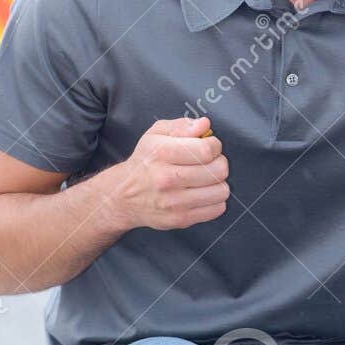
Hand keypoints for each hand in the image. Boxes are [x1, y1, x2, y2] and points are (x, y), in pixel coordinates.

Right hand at [112, 116, 229, 231]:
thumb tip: (204, 125)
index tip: (210, 146)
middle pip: (217, 170)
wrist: (123, 196)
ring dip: (219, 182)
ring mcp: (174, 202)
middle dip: (219, 162)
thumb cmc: (144, 162)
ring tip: (207, 179)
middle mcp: (166, 178)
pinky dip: (215, 200)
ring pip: (221, 191)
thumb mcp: (155, 135)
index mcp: (161, 153)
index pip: (206, 150)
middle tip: (210, 162)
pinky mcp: (180, 219)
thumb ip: (181, 126)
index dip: (214, 145)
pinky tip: (203, 193)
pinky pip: (216, 209)